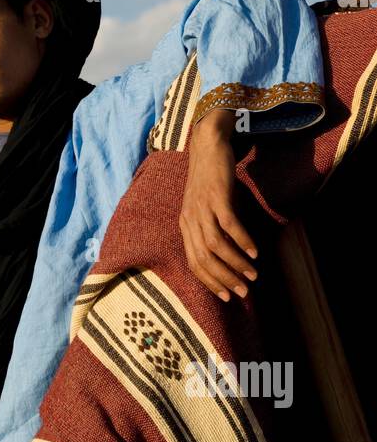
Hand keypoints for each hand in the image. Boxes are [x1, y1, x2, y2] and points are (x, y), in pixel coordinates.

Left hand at [179, 108, 258, 302]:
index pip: (193, 263)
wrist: (208, 145)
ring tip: (253, 275)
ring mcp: (202, 207)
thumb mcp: (204, 208)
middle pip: (204, 258)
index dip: (210, 282)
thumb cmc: (210, 180)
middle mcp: (190, 219)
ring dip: (235, 263)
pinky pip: (229, 224)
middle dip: (224, 279)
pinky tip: (255, 252)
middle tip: (244, 292)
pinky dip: (242, 240)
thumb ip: (210, 230)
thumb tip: (227, 256)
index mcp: (186, 225)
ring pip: (216, 245)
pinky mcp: (217, 195)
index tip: (227, 296)